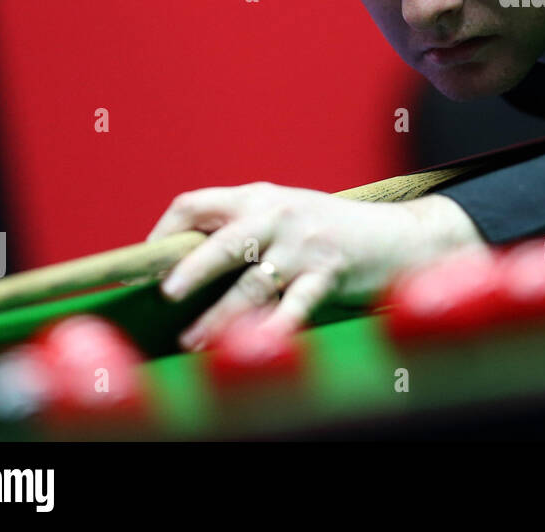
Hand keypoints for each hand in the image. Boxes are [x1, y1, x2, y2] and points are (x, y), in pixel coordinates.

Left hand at [146, 184, 483, 349]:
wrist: (396, 236)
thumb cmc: (329, 231)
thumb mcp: (283, 214)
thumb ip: (241, 228)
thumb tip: (178, 263)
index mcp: (258, 198)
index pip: (197, 204)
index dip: (165, 230)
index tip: (148, 261)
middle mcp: (278, 217)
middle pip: (224, 242)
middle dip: (192, 269)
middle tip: (167, 294)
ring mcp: (303, 247)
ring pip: (252, 286)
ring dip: (220, 318)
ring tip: (193, 343)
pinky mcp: (327, 275)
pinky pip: (293, 308)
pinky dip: (273, 330)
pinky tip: (254, 346)